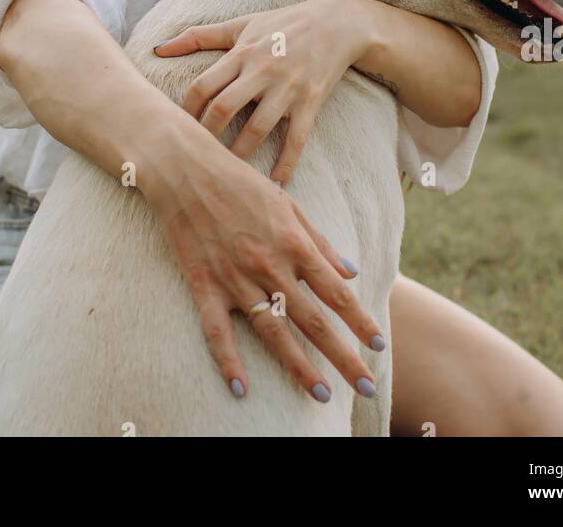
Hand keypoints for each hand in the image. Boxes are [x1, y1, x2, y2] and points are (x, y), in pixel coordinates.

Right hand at [139, 118, 385, 401]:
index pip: (335, 291)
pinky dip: (228, 361)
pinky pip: (217, 331)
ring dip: (299, 366)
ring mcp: (235, 278)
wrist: (185, 168)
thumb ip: (319, 242)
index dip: (359, 320)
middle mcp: (268, 265)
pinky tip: (240, 389)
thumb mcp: (287, 204)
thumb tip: (350, 273)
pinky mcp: (204, 284)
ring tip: (322, 395)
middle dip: (342, 355)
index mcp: (292, 242)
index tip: (378, 346)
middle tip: (366, 386)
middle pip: (312, 320)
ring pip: (273, 332)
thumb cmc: (240, 182)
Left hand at [154, 0, 368, 185]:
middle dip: (206, 135)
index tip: (177, 129)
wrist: (335, 23)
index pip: (204, 85)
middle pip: (225, 108)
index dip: (186, 110)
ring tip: (227, 176)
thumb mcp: (240, 25)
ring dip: (240, 155)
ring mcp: (288, 87)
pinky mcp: (311, 101)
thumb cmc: (281, 24)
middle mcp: (262, 70)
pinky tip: (275, 186)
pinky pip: (297, 138)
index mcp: (241, 53)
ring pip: (258, 128)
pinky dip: (286, 164)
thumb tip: (157, 47)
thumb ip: (198, 37)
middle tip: (194, 157)